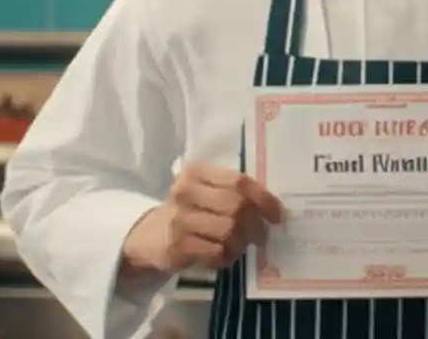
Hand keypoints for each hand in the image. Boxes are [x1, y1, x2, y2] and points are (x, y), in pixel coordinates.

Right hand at [122, 163, 281, 275]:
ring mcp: (180, 219)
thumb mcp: (206, 191)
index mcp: (196, 171)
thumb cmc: (190, 210)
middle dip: (255, 224)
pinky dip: (228, 256)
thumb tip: (273, 208)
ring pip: (229, 231)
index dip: (264, 198)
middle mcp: (185, 191)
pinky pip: (217, 252)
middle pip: (237, 206)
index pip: (239, 181)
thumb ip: (234, 192)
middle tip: (261, 235)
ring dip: (242, 242)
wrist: (150, 235)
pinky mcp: (178, 246)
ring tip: (240, 245)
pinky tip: (224, 254)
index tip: (277, 215)